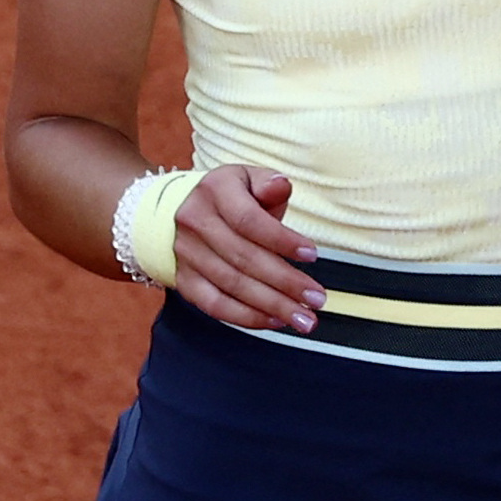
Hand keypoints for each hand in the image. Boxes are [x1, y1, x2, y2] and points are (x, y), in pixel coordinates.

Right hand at [169, 165, 326, 332]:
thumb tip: (280, 186)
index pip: (248, 220)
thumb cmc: (233, 196)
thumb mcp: (251, 179)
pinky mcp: (184, 281)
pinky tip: (275, 320)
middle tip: (317, 299)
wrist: (186, 210)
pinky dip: (247, 316)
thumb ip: (270, 184)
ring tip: (304, 318)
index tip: (312, 255)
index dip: (281, 240)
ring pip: (232, 285)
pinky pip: (215, 305)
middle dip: (285, 282)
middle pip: (243, 258)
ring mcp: (186, 254)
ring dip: (272, 305)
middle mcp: (195, 221)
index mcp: (215, 190)